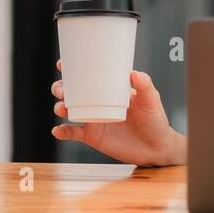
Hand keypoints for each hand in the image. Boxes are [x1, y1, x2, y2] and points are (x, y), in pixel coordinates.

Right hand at [50, 60, 185, 165]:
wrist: (155, 148)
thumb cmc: (154, 120)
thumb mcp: (151, 100)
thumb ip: (145, 86)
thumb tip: (134, 73)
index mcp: (108, 89)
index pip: (87, 75)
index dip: (71, 69)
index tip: (62, 64)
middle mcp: (97, 102)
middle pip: (71, 92)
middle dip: (60, 88)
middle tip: (62, 90)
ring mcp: (93, 119)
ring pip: (68, 110)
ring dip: (60, 107)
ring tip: (62, 108)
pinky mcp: (92, 137)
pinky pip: (73, 133)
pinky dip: (62, 131)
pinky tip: (58, 130)